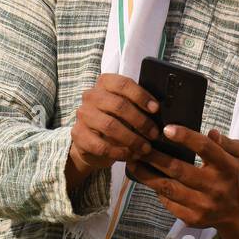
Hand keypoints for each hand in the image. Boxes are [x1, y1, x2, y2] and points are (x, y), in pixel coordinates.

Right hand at [66, 73, 160, 188]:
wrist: (91, 142)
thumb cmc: (115, 120)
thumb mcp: (126, 108)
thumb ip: (138, 105)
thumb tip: (159, 111)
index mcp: (104, 83)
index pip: (123, 84)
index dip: (141, 96)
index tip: (155, 109)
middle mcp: (91, 96)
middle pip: (118, 105)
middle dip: (141, 121)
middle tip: (154, 134)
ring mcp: (83, 115)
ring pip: (110, 126)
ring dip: (132, 139)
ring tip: (145, 148)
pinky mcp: (78, 135)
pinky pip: (101, 146)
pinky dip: (120, 152)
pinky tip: (131, 155)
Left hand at [125, 125, 238, 238]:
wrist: (238, 213)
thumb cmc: (236, 177)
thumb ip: (227, 143)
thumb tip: (211, 133)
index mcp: (227, 167)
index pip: (205, 149)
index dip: (186, 137)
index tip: (166, 128)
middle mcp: (215, 187)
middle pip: (179, 170)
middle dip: (155, 157)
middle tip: (139, 145)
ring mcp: (203, 205)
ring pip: (168, 188)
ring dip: (147, 174)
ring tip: (133, 162)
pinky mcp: (192, 218)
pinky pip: (168, 202)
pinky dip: (156, 190)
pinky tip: (147, 179)